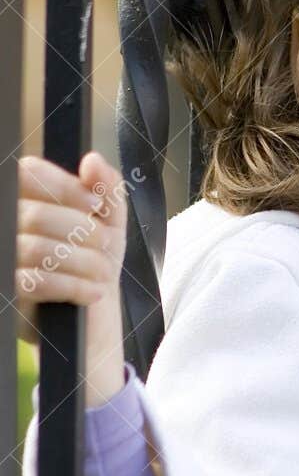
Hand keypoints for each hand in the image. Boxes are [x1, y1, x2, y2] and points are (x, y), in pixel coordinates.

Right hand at [15, 151, 128, 408]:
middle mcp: (8, 225)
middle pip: (35, 214)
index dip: (63, 186)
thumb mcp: (110, 220)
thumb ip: (106, 187)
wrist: (92, 314)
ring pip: (38, 249)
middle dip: (81, 230)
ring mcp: (5, 257)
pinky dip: (74, 286)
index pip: (28, 173)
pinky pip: (36, 282)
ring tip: (103, 273)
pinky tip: (94, 293)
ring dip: (82, 261)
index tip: (95, 206)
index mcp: (27, 199)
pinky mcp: (9, 291)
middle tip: (105, 244)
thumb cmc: (96, 258)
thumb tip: (92, 161)